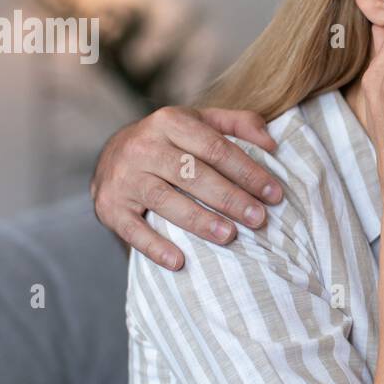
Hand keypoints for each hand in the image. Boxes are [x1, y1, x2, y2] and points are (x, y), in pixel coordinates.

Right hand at [90, 106, 283, 269]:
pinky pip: (132, 229)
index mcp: (170, 122)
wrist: (111, 155)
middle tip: (259, 218)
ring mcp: (124, 177)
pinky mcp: (109, 206)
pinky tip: (179, 261)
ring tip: (230, 236)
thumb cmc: (171, 142)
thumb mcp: (200, 122)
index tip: (274, 194)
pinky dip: (154, 247)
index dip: (248, 171)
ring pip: (164, 200)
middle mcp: (144, 146)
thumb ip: (237, 124)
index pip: (216, 147)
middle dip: (230, 198)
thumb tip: (271, 143)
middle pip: (192, 174)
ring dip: (199, 220)